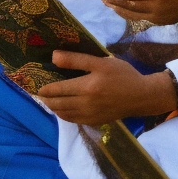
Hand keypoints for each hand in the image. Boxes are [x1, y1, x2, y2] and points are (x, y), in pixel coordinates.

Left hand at [33, 48, 177, 126]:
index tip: (35, 85)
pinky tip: (63, 110)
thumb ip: (76, 60)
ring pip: (64, 114)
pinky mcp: (95, 121)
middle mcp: (85, 104)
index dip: (44, 89)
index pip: (57, 90)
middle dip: (46, 100)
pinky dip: (64, 115)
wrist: (142, 96)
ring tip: (47, 101)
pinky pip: (74, 120)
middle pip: (58, 104)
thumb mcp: (100, 62)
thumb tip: (53, 57)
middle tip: (38, 94)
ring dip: (53, 109)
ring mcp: (90, 115)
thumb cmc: (122, 75)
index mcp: (86, 87)